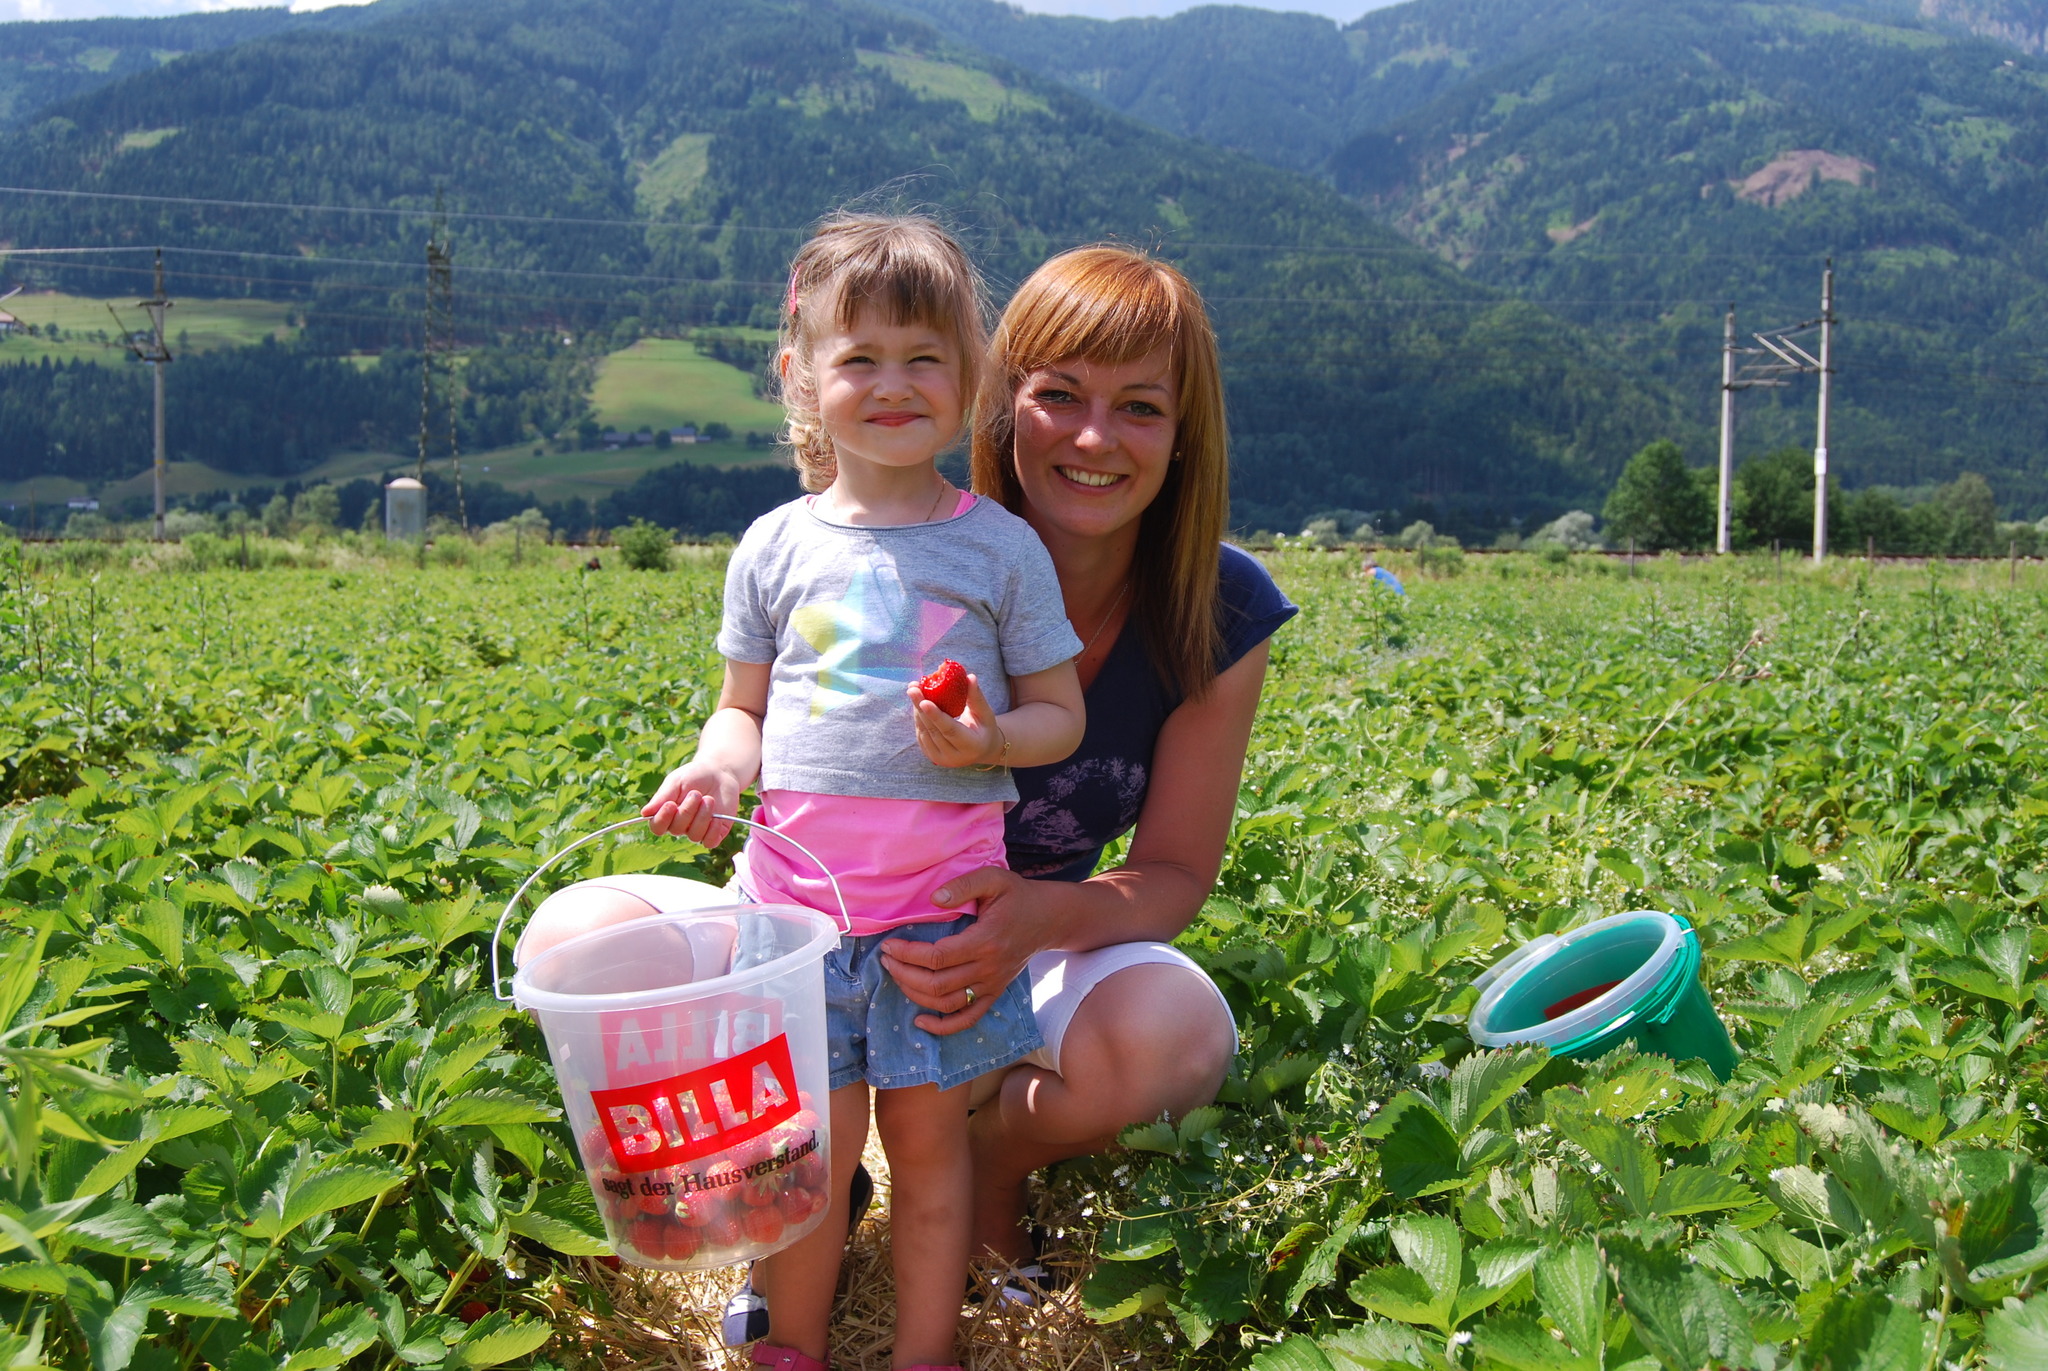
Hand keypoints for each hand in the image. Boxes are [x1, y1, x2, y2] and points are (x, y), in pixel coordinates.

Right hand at [641, 763, 740, 845]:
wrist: (720, 773)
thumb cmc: (694, 776)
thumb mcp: (676, 781)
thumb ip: (662, 796)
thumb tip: (645, 813)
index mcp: (667, 813)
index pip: (657, 826)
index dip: (663, 819)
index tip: (671, 804)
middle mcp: (681, 825)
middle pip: (676, 829)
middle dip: (687, 811)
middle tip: (696, 793)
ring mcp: (698, 830)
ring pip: (694, 835)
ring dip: (702, 817)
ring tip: (709, 800)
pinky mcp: (716, 832)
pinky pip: (710, 842)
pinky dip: (713, 831)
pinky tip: (716, 817)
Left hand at [879, 865, 1044, 1034]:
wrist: (1047, 919)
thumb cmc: (1016, 896)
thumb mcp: (993, 879)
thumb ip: (963, 886)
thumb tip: (933, 899)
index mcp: (985, 941)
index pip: (937, 957)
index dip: (907, 954)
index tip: (889, 944)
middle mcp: (988, 968)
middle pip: (936, 984)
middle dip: (904, 973)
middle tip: (887, 959)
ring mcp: (992, 985)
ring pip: (946, 1004)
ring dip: (915, 994)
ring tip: (896, 976)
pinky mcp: (994, 993)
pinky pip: (968, 1019)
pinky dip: (943, 1027)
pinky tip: (920, 1021)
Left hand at [908, 673, 1003, 768]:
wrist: (981, 750)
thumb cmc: (984, 728)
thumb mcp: (985, 713)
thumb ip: (976, 697)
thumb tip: (970, 676)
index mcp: (972, 746)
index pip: (950, 730)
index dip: (936, 716)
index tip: (924, 701)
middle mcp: (955, 757)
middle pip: (933, 730)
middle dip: (920, 708)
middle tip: (913, 688)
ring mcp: (941, 759)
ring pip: (924, 732)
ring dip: (916, 710)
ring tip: (914, 690)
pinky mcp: (931, 756)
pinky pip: (921, 735)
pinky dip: (918, 718)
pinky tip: (916, 702)